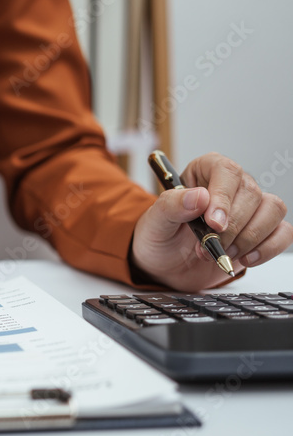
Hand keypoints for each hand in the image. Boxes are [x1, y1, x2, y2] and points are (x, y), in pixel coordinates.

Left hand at [131, 152, 291, 290]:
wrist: (165, 265)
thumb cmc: (159, 236)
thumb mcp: (154, 221)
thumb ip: (171, 206)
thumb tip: (200, 197)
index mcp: (205, 171)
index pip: (226, 171)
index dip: (223, 196)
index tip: (213, 223)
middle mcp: (233, 185)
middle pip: (251, 193)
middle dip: (230, 227)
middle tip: (205, 247)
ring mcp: (251, 208)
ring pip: (273, 210)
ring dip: (249, 238)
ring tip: (221, 253)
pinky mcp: (262, 231)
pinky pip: (282, 232)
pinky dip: (267, 248)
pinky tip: (244, 259)